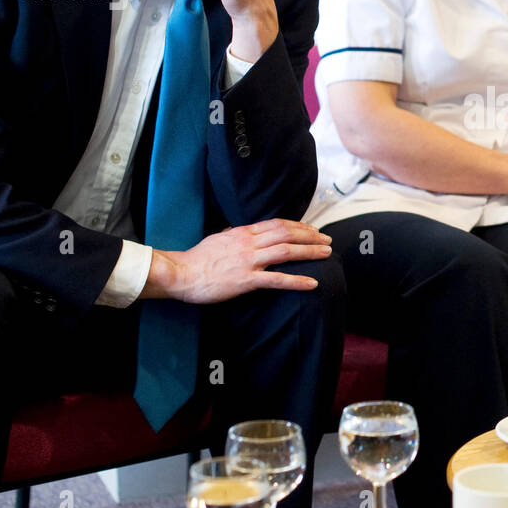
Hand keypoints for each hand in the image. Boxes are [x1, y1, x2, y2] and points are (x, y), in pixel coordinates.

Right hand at [142, 219, 331, 302]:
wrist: (181, 273)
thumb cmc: (198, 259)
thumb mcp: (219, 238)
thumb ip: (236, 235)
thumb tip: (246, 232)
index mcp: (243, 232)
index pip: (277, 224)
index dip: (298, 226)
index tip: (312, 229)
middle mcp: (249, 242)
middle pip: (287, 233)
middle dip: (310, 235)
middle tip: (327, 240)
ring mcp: (248, 260)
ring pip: (286, 251)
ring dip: (310, 252)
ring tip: (326, 254)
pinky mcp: (246, 280)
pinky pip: (277, 280)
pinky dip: (297, 281)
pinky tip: (312, 283)